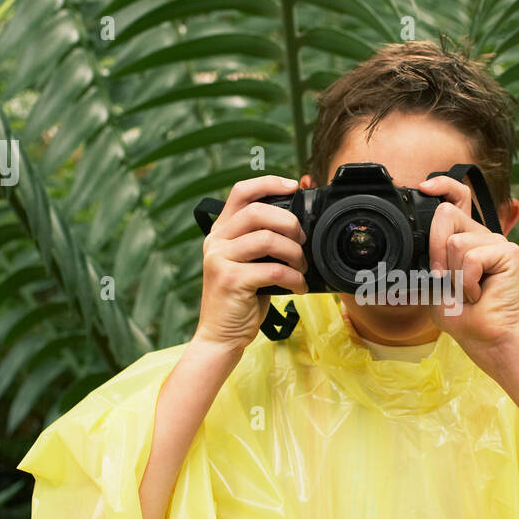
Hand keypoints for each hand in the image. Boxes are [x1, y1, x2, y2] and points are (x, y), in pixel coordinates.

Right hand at [193, 175, 308, 354]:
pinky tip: (299, 287)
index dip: (269, 183)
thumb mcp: (248, 263)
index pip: (241, 192)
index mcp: (221, 231)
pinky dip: (294, 279)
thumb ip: (262, 242)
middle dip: (289, 224)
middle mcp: (216, 241)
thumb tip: (298, 226)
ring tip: (301, 268)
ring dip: (295, 253)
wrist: (221, 335)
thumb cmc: (241, 299)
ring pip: (268, 239)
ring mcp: (221, 259)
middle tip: (302, 242)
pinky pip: (274, 270)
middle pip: (258, 212)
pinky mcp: (231, 280)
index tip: (294, 186)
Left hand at [417, 175, 518, 356]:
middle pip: (446, 214)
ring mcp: (496, 241)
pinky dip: (467, 281)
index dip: (442, 185)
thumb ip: (424, 262)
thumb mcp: (431, 285)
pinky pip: (472, 257)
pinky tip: (478, 293)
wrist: (483, 336)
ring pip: (455, 241)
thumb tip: (395, 258)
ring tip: (467, 290)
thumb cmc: (460, 315)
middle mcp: (481, 235)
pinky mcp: (508, 252)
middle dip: (435, 250)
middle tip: (444, 278)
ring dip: (453, 274)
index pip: (457, 197)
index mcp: (464, 237)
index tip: (424, 189)